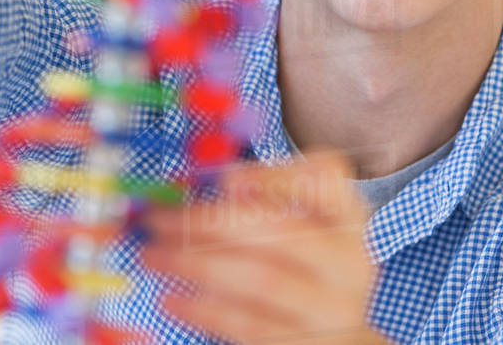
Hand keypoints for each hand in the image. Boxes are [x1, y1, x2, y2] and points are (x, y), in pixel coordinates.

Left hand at [138, 149, 391, 344]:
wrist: (337, 333)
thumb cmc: (304, 265)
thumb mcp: (301, 224)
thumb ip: (262, 198)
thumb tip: (204, 182)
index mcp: (348, 217)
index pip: (327, 180)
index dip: (277, 175)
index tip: (225, 178)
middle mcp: (349, 260)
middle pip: (283, 232)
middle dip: (211, 222)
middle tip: (159, 219)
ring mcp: (332, 308)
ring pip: (261, 280)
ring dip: (197, 265)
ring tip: (153, 255)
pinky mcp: (305, 343)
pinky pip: (249, 325)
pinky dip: (205, 310)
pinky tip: (171, 298)